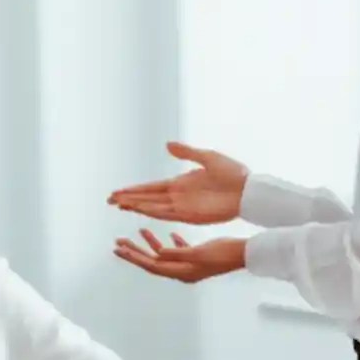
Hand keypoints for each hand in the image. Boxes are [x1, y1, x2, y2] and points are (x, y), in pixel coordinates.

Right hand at [107, 141, 248, 223]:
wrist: (249, 190)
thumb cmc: (233, 174)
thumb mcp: (207, 157)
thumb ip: (186, 152)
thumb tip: (167, 145)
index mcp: (181, 184)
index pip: (152, 187)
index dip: (135, 190)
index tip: (119, 191)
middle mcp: (178, 196)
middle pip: (147, 198)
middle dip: (128, 199)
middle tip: (109, 200)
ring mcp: (183, 206)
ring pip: (152, 207)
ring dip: (135, 205)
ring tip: (117, 204)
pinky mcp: (190, 214)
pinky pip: (165, 213)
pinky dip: (150, 211)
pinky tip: (138, 209)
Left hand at [113, 229, 244, 282]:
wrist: (246, 254)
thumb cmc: (225, 253)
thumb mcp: (199, 252)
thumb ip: (178, 253)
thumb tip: (158, 253)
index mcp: (182, 272)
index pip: (151, 265)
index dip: (134, 257)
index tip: (119, 249)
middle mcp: (183, 271)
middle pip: (153, 261)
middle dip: (136, 251)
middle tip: (119, 242)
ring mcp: (190, 265)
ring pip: (164, 255)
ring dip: (151, 243)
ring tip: (139, 231)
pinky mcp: (198, 257)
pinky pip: (179, 251)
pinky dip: (170, 243)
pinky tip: (168, 235)